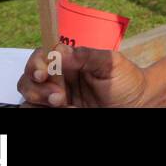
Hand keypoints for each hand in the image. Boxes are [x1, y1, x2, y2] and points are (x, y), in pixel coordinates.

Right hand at [17, 44, 146, 107]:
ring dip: (40, 101)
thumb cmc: (126, 80)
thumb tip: (59, 52)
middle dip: (38, 88)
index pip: (41, 57)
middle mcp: (58, 79)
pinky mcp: (59, 112)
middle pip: (28, 79)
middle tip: (60, 97)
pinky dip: (45, 112)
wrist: (138, 104)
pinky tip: (68, 110)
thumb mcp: (111, 63)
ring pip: (29, 99)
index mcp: (68, 61)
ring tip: (64, 105)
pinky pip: (37, 112)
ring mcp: (56, 98)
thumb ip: (86, 56)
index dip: (36, 64)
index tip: (42, 74)